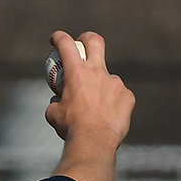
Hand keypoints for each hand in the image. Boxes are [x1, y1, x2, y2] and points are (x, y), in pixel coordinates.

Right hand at [43, 31, 132, 149]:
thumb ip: (56, 101)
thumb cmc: (71, 128)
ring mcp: (115, 83)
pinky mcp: (127, 95)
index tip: (56, 39)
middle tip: (83, 44)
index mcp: (76, 73)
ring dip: (100, 86)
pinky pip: (118, 94)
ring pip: (107, 77)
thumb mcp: (53, 113)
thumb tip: (58, 100)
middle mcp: (97, 72)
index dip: (59, 37)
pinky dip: (112, 101)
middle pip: (95, 41)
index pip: (66, 44)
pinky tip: (107, 115)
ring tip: (96, 107)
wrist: (94, 142)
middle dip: (87, 38)